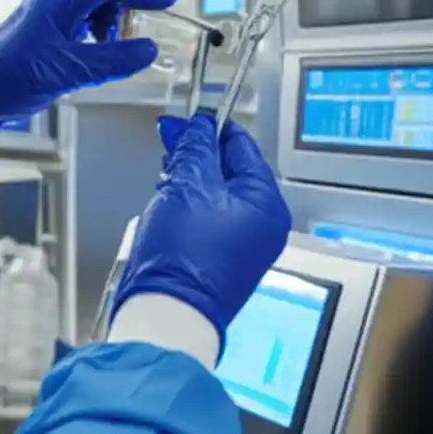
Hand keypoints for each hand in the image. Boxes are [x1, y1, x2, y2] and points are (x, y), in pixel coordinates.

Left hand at [0, 0, 176, 128]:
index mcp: (55, 0)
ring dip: (118, 12)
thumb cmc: (11, 77)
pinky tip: (106, 47)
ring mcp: (52, 11)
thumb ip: (110, 60)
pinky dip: (104, 27)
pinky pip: (86, 15)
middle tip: (159, 8)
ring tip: (124, 39)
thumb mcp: (67, 72)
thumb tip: (148, 50)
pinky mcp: (51, 27)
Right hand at [111, 114, 291, 334]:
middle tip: (170, 144)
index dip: (211, 128)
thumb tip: (197, 127)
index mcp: (267, 205)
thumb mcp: (187, 185)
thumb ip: (194, 149)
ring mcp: (242, 245)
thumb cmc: (183, 257)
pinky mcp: (219, 260)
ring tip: (164, 177)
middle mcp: (262, 226)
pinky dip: (186, 206)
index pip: (243, 147)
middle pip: (230, 171)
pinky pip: (206, 219)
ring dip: (188, 180)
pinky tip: (166, 204)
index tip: (186, 120)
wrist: (166, 313)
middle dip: (196, 156)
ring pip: (215, 195)